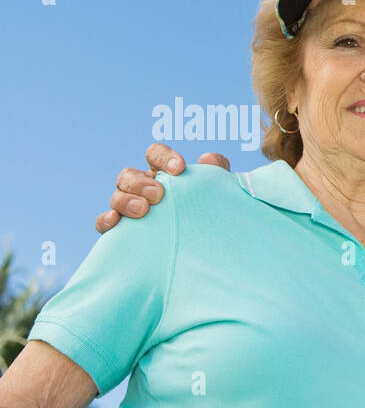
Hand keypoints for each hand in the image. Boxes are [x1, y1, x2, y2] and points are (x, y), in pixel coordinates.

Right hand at [95, 144, 230, 232]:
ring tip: (144, 210)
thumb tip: (208, 158)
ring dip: (126, 200)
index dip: (164, 157)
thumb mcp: (217, 196)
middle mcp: (142, 190)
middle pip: (129, 175)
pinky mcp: (120, 233)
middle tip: (159, 194)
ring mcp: (128, 210)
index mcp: (163, 175)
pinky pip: (103, 222)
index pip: (155, 155)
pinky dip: (106, 219)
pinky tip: (115, 221)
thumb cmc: (209, 217)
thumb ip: (216, 174)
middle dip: (141, 182)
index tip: (180, 169)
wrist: (204, 253)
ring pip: (117, 196)